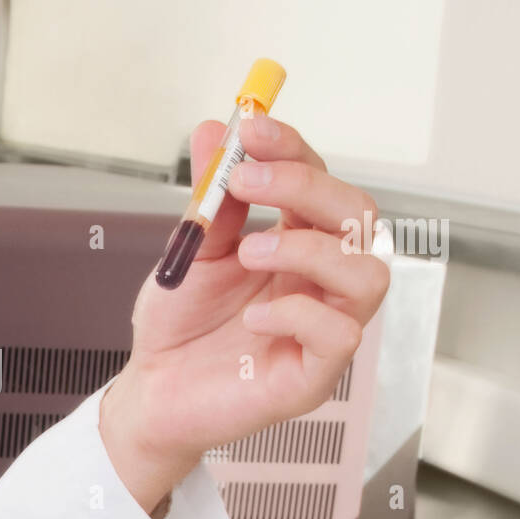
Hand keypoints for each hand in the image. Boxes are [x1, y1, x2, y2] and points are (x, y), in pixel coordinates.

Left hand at [99, 114, 391, 514]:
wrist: (150, 391)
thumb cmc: (179, 325)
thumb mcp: (191, 250)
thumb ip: (211, 197)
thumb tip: (215, 130)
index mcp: (297, 244)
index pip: (321, 183)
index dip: (294, 150)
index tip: (253, 128)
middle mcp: (320, 282)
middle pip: (359, 217)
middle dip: (306, 185)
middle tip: (246, 179)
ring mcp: (324, 328)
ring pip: (368, 274)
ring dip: (309, 248)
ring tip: (249, 252)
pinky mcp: (314, 376)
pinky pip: (339, 335)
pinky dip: (296, 314)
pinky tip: (252, 317)